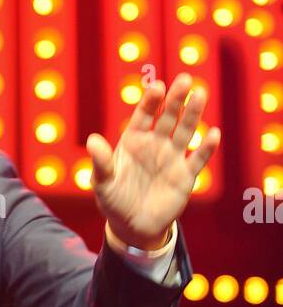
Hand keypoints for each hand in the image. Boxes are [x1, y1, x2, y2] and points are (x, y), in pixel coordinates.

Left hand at [87, 73, 220, 249]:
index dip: (151, 101)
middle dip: (176, 99)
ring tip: (200, 94)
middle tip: (185, 80)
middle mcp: (155, 144)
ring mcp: (172, 158)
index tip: (157, 87)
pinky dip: (206, 147)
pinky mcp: (185, 175)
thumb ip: (101, 162)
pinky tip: (213, 134)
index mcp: (134, 141)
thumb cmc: (114, 202)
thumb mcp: (103, 183)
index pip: (144, 115)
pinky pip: (198, 158)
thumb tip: (93, 141)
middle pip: (168, 117)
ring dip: (193, 114)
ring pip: (185, 131)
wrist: (133, 227)